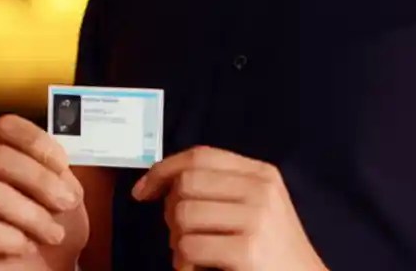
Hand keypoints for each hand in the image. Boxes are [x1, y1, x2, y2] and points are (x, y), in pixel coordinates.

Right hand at [0, 115, 89, 270]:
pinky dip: (15, 240)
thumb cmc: (57, 224)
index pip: (6, 127)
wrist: (48, 268)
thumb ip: (60, 173)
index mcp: (2, 152)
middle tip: (65, 203)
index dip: (37, 143)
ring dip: (33, 216)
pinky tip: (27, 247)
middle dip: (40, 182)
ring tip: (53, 234)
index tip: (63, 167)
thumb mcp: (68, 192)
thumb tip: (57, 167)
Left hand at [131, 146, 326, 270]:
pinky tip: (199, 270)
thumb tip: (161, 182)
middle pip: (187, 182)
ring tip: (193, 256)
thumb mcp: (257, 207)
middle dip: (171, 210)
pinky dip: (184, 264)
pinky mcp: (247, 251)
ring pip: (183, 214)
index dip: (164, 169)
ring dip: (177, 241)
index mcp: (262, 174)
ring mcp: (256, 219)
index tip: (143, 190)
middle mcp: (261, 191)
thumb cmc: (271, 251)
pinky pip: (189, 247)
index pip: (201, 156)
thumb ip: (220, 188)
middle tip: (180, 234)